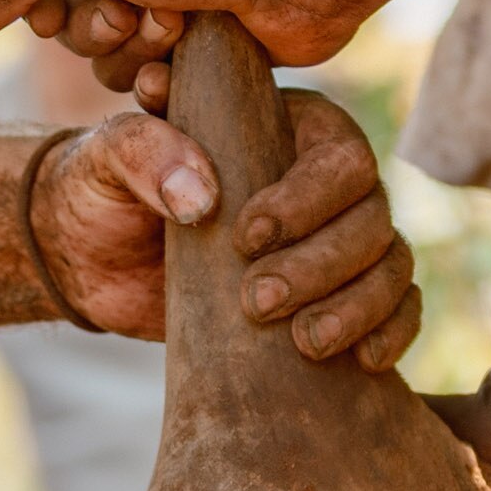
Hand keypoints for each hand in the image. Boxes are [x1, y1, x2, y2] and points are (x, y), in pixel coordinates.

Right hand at [0, 0, 371, 109]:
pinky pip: (156, 86)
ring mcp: (175, 2)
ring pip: (111, 61)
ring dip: (136, 50)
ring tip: (179, 23)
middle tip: (134, 8)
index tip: (60, 4)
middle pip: (70, 23)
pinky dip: (163, 82)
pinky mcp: (208, 49)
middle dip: (97, 24)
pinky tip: (184, 67)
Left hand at [37, 95, 418, 367]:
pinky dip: (392, 333)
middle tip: (256, 300)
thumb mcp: (107, 156)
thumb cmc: (105, 189)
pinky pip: (398, 310)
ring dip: (357, 308)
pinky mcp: (335, 299)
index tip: (246, 236)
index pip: (339, 159)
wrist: (92, 259)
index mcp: (292, 129)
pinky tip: (365, 360)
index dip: (306, 201)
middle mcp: (328, 185)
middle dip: (321, 265)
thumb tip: (201, 199)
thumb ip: (144, 151)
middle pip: (372, 219)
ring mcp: (337, 245)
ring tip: (305, 344)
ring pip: (390, 267)